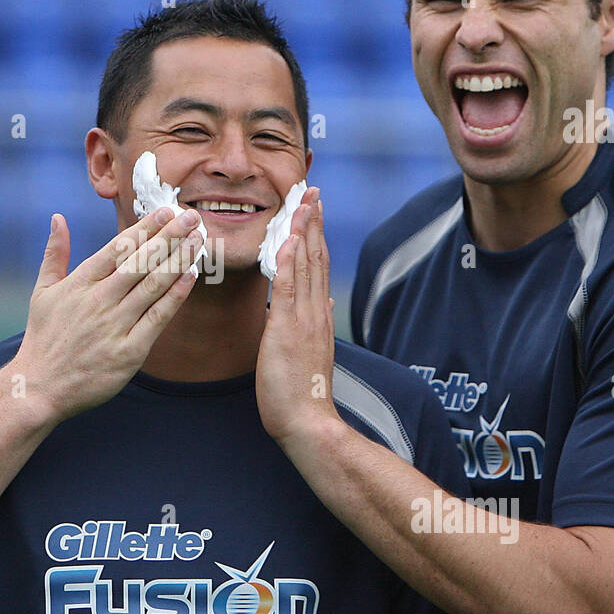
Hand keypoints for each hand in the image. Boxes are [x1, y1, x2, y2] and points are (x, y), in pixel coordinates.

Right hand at [10, 208, 202, 423]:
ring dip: (178, 260)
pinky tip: (190, 277)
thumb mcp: (42, 291)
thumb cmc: (44, 338)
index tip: (166, 211)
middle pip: (141, 261)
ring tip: (198, 241)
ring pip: (153, 285)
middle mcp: (99, 301)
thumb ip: (54, 253)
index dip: (145, 228)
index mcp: (80, 283)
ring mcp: (115, 326)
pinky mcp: (129, 352)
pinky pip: (158, 318)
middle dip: (169, 236)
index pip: (119, 247)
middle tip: (192, 217)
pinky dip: (175, 296)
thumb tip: (58, 218)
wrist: (40, 387)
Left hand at [256, 187, 338, 449]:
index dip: (315, 235)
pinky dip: (291, 261)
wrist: (309, 422)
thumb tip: (324, 304)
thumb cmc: (303, 396)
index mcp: (318, 317)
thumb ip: (316, 325)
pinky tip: (290, 239)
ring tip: (303, 202)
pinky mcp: (289, 330)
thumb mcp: (311, 352)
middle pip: (316, 257)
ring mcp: (304, 319)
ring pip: (306, 266)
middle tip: (312, 191)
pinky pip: (290, 288)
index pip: (317, 266)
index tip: (313, 209)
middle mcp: (315, 312)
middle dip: (313, 222)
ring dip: (304, 232)